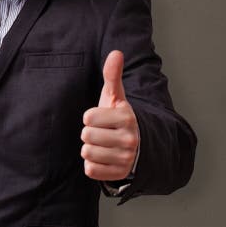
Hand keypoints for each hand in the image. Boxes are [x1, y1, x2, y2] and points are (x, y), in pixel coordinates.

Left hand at [80, 50, 139, 180]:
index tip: (102, 118)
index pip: (88, 117)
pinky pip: (90, 170)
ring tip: (104, 145)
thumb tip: (116, 52)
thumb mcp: (116, 97)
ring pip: (87, 153)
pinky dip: (93, 165)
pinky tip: (104, 158)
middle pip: (86, 136)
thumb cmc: (119, 118)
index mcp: (126, 117)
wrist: (139, 146)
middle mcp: (129, 139)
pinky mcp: (120, 174)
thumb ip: (112, 75)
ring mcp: (126, 158)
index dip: (90, 117)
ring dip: (91, 149)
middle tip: (103, 133)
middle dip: (90, 133)